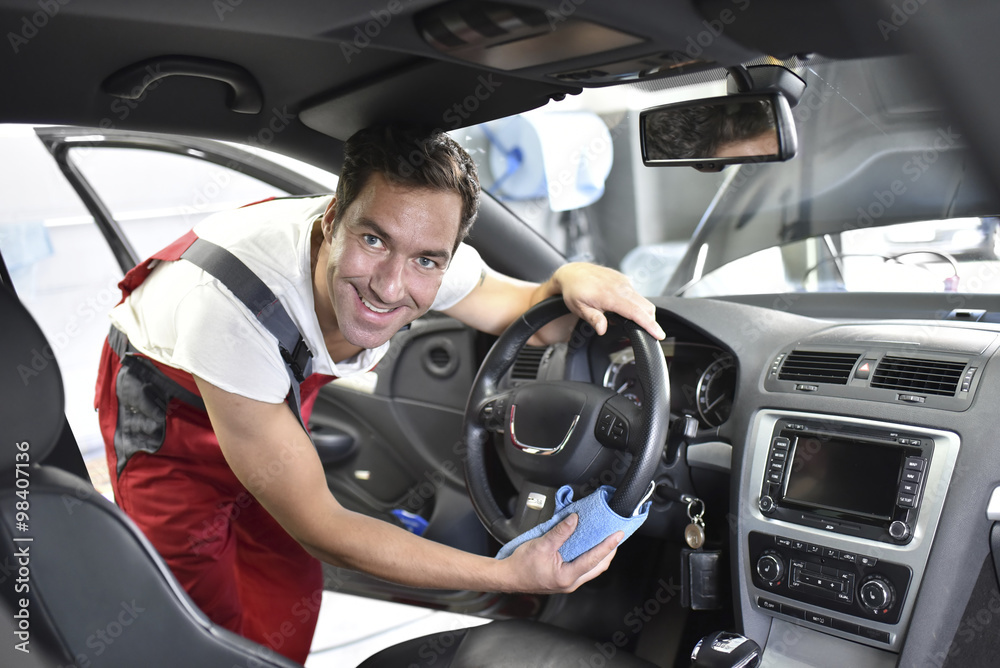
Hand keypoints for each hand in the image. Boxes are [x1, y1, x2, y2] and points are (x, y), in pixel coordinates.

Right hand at [502, 514, 621, 593]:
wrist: (508, 576)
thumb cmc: (521, 565)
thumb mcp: (541, 544)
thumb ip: (560, 532)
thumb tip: (574, 520)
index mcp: (567, 576)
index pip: (594, 559)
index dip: (608, 545)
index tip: (617, 535)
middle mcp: (570, 582)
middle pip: (598, 567)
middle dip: (609, 552)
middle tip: (615, 537)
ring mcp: (568, 582)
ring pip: (592, 569)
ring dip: (600, 555)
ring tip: (605, 540)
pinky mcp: (563, 579)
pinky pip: (583, 568)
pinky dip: (589, 558)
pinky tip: (588, 547)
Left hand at [551, 263, 664, 339]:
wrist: (572, 272)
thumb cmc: (574, 290)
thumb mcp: (579, 307)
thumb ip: (593, 318)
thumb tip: (602, 329)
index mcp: (609, 295)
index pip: (635, 312)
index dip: (649, 324)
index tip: (659, 334)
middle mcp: (620, 287)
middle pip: (645, 307)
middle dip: (651, 322)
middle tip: (649, 334)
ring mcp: (623, 282)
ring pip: (643, 300)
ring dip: (644, 314)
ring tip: (632, 323)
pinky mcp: (624, 280)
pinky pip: (636, 294)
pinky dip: (637, 305)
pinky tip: (625, 311)